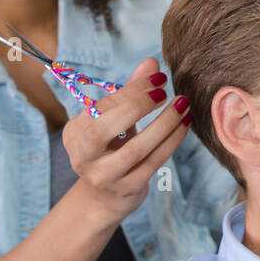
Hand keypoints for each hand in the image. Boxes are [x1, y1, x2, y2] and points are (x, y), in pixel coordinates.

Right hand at [60, 56, 191, 228]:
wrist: (104, 198)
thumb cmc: (111, 149)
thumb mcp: (113, 120)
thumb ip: (129, 92)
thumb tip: (152, 63)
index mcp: (75, 133)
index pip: (101, 106)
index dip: (131, 90)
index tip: (158, 77)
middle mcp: (83, 155)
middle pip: (103, 129)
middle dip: (136, 106)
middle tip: (164, 92)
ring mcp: (104, 176)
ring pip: (135, 149)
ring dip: (163, 124)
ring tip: (182, 106)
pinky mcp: (127, 189)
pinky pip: (153, 162)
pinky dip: (171, 141)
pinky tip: (184, 125)